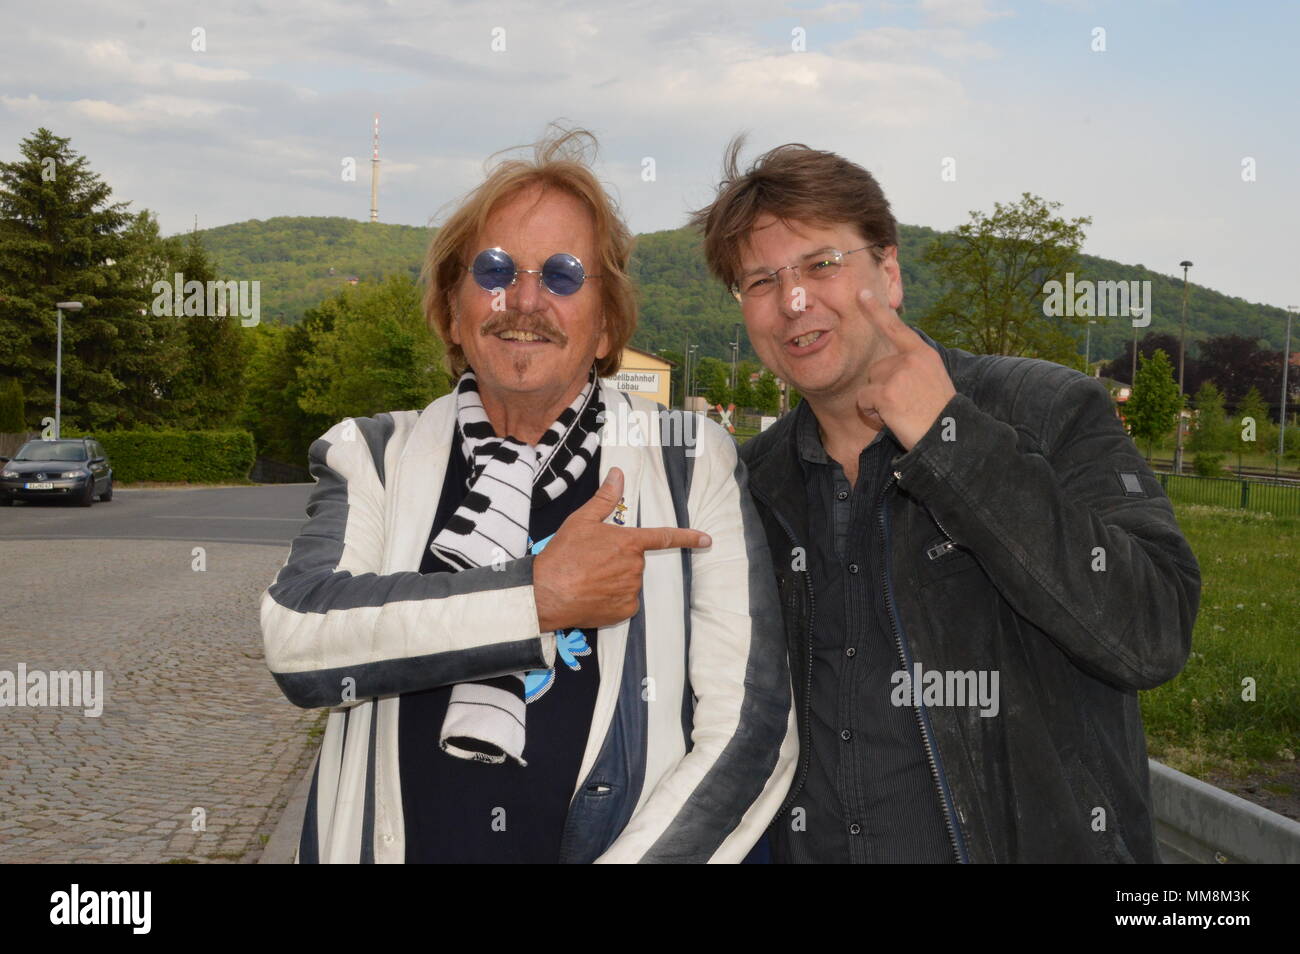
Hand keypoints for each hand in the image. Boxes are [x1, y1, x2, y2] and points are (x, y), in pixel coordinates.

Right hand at [533, 467, 710, 630]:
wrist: (546, 593)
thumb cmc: (563, 554)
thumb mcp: (581, 520)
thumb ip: (604, 498)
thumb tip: (618, 474)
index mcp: (629, 542)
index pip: (663, 537)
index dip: (688, 537)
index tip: (706, 540)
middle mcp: (635, 566)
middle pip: (635, 560)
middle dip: (619, 559)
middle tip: (592, 562)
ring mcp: (631, 590)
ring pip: (630, 581)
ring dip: (615, 579)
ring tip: (588, 579)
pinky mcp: (625, 611)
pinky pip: (626, 602)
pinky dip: (613, 599)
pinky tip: (593, 596)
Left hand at [855, 289, 956, 451]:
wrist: (949, 436)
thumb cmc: (938, 414)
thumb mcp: (932, 380)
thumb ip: (912, 367)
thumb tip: (885, 366)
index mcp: (922, 354)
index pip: (897, 328)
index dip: (877, 311)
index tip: (861, 293)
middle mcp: (910, 359)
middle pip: (877, 367)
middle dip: (883, 387)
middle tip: (906, 404)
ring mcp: (897, 374)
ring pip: (869, 384)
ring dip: (877, 400)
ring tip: (902, 411)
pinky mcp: (886, 392)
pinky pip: (863, 400)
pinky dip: (871, 412)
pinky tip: (892, 418)